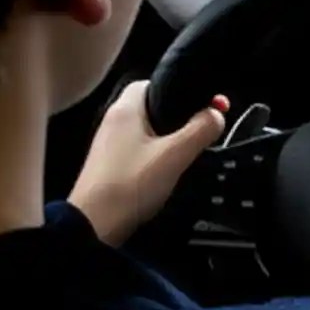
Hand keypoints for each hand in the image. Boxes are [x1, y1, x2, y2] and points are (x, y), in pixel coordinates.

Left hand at [69, 81, 225, 245]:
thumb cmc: (130, 184)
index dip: (179, 91)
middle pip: (152, 108)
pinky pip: (138, 150)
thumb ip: (201, 130)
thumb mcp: (175, 155)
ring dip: (167, 139)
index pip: (153, 82)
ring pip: (146, 130)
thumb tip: (217, 113)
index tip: (202, 106)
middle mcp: (113, 121)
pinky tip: (164, 172)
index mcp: (126, 109)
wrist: (92, 227)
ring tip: (184, 154)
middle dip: (177, 118)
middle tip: (198, 132)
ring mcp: (108, 145)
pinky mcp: (108, 166)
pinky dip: (154, 155)